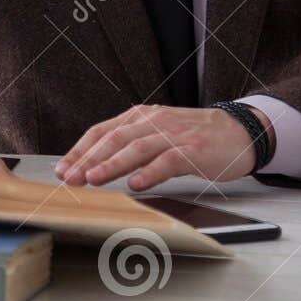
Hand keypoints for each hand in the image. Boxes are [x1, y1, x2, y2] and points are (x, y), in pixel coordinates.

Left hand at [55, 104, 265, 190]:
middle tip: (69, 178)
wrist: (238, 132)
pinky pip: (168, 161)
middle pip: (113, 139)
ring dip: (112, 164)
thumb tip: (94, 166)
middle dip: (88, 159)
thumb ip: (130, 145)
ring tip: (93, 178)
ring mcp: (173, 134)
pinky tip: (137, 184)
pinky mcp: (193, 149)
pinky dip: (150, 172)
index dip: (80, 150)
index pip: (102, 131)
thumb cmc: (193, 137)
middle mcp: (153, 121)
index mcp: (140, 117)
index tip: (62, 169)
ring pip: (136, 148)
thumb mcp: (157, 134)